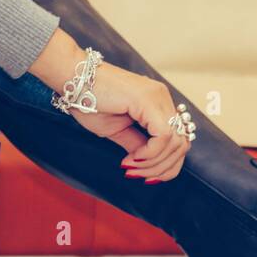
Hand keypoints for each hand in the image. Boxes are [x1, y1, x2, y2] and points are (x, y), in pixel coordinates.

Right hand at [29, 31, 190, 182]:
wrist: (73, 80)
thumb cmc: (89, 102)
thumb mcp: (116, 131)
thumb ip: (136, 144)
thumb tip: (146, 161)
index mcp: (158, 105)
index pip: (178, 141)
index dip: (166, 166)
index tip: (141, 176)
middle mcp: (163, 98)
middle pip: (182, 145)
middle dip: (162, 169)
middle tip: (136, 175)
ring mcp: (158, 97)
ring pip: (175, 143)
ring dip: (153, 164)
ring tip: (130, 168)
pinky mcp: (149, 99)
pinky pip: (163, 136)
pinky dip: (150, 154)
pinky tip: (133, 159)